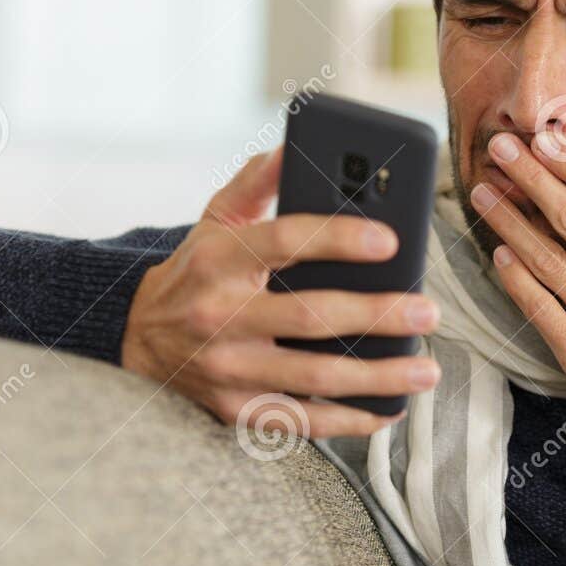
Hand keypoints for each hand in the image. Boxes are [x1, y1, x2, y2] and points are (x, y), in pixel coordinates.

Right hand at [120, 147, 441, 438]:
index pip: (285, 243)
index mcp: (219, 259)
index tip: (392, 241)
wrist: (137, 338)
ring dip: (378, 376)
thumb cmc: (196, 272)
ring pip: (313, 379)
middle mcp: (220, 316)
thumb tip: (297, 145)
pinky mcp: (236, 409)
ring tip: (426, 368)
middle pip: (310, 318)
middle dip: (377, 316)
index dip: (339, 240)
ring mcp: (228, 368)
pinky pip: (302, 421)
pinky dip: (352, 419)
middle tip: (428, 311)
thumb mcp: (216, 220)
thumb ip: (258, 182)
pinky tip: (392, 408)